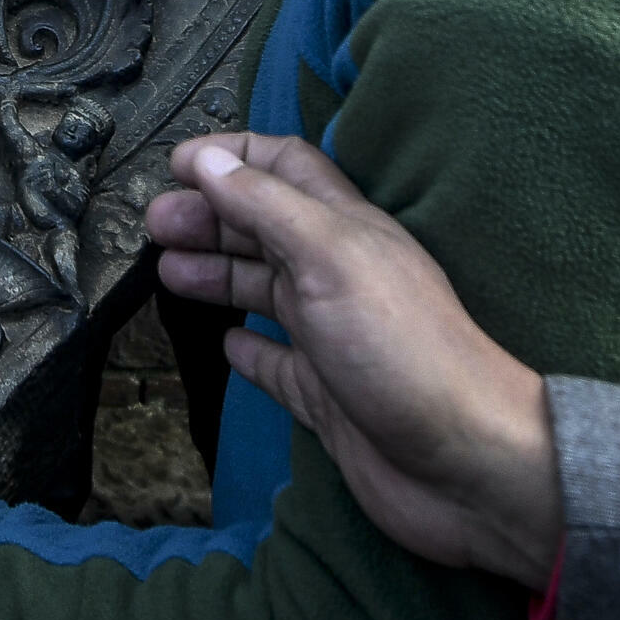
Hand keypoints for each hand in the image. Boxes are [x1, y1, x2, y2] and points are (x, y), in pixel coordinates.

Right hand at [146, 134, 562, 589]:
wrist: (463, 464)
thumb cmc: (403, 351)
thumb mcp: (329, 256)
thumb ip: (266, 205)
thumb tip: (208, 158)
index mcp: (345, 230)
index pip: (285, 168)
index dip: (233, 156)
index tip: (177, 163)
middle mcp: (337, 276)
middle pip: (264, 228)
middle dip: (209, 217)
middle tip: (156, 222)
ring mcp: (332, 336)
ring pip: (263, 291)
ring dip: (216, 274)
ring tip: (168, 270)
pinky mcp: (326, 394)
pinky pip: (277, 363)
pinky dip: (247, 349)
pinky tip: (226, 344)